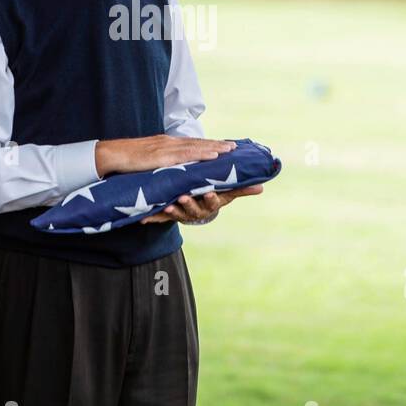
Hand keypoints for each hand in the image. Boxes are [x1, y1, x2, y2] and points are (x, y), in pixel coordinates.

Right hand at [95, 136, 235, 176]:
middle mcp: (169, 143)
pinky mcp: (163, 157)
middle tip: (235, 146)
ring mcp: (166, 148)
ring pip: (196, 147)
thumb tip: (169, 169)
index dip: (208, 144)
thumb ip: (160, 162)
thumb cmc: (127, 160)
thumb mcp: (147, 160)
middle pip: (197, 143)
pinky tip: (213, 155)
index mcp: (165, 144)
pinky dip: (202, 154)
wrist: (111, 155)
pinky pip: (187, 156)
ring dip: (214, 148)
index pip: (191, 143)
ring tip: (230, 149)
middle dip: (217, 144)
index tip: (223, 145)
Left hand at [140, 183, 263, 223]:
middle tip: (183, 197)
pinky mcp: (167, 215)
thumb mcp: (226, 192)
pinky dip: (152, 218)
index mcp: (210, 203)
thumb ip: (241, 189)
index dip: (210, 198)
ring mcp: (181, 213)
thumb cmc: (213, 194)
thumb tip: (262, 187)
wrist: (196, 204)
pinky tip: (143, 218)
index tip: (208, 192)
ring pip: (176, 214)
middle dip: (189, 204)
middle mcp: (196, 211)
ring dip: (172, 211)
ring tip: (167, 205)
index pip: (212, 202)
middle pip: (193, 210)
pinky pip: (159, 217)